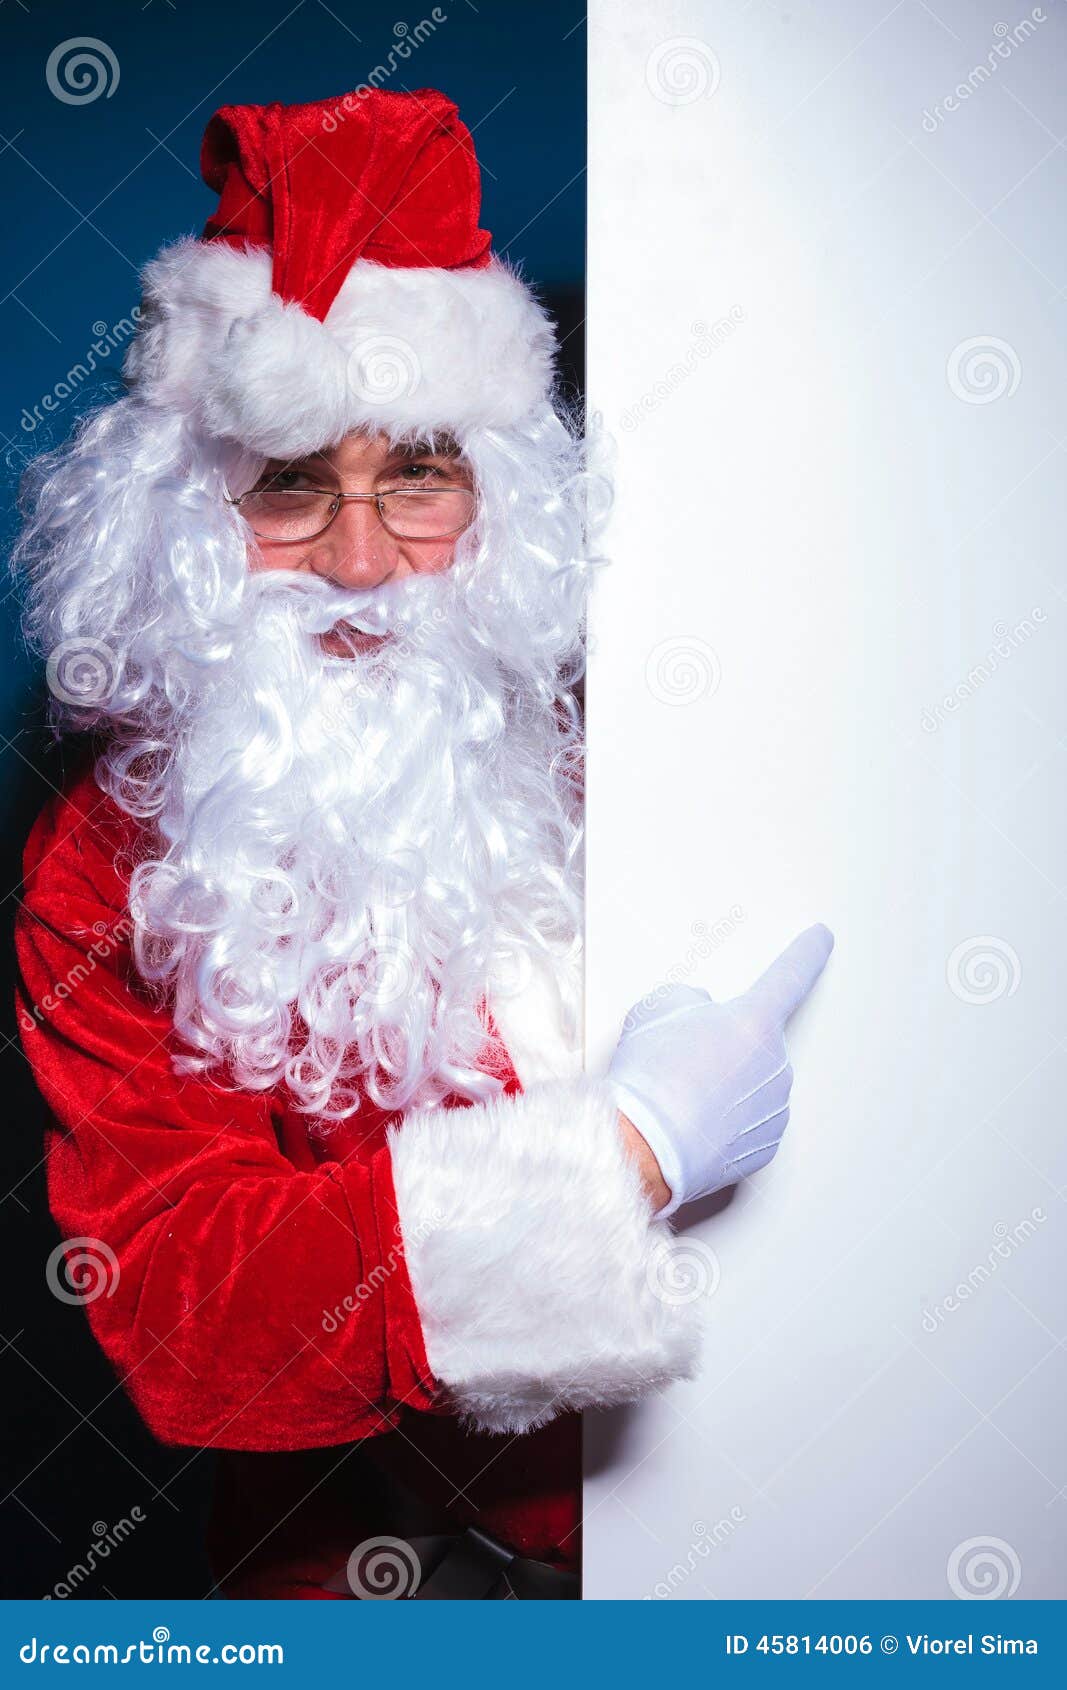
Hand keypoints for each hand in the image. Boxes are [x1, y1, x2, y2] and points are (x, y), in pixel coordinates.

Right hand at [605, 924, 833, 1218]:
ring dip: (727, 1087)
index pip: (790, 974)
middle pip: (757, 1042)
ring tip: (683, 1098)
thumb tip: (699, 1012)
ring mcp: (775, 1108)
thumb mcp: (658, 1010)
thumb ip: (691, 1000)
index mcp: (754, 1020)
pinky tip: (694, 1125)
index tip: (821, 940)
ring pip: (755, 1085)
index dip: (807, 952)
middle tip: (685, 1061)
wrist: (644, 1146)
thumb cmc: (651, 1079)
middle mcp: (776, 1063)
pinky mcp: (767, 1147)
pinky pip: (752, 1124)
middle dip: (729, 1046)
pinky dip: (728, 1124)